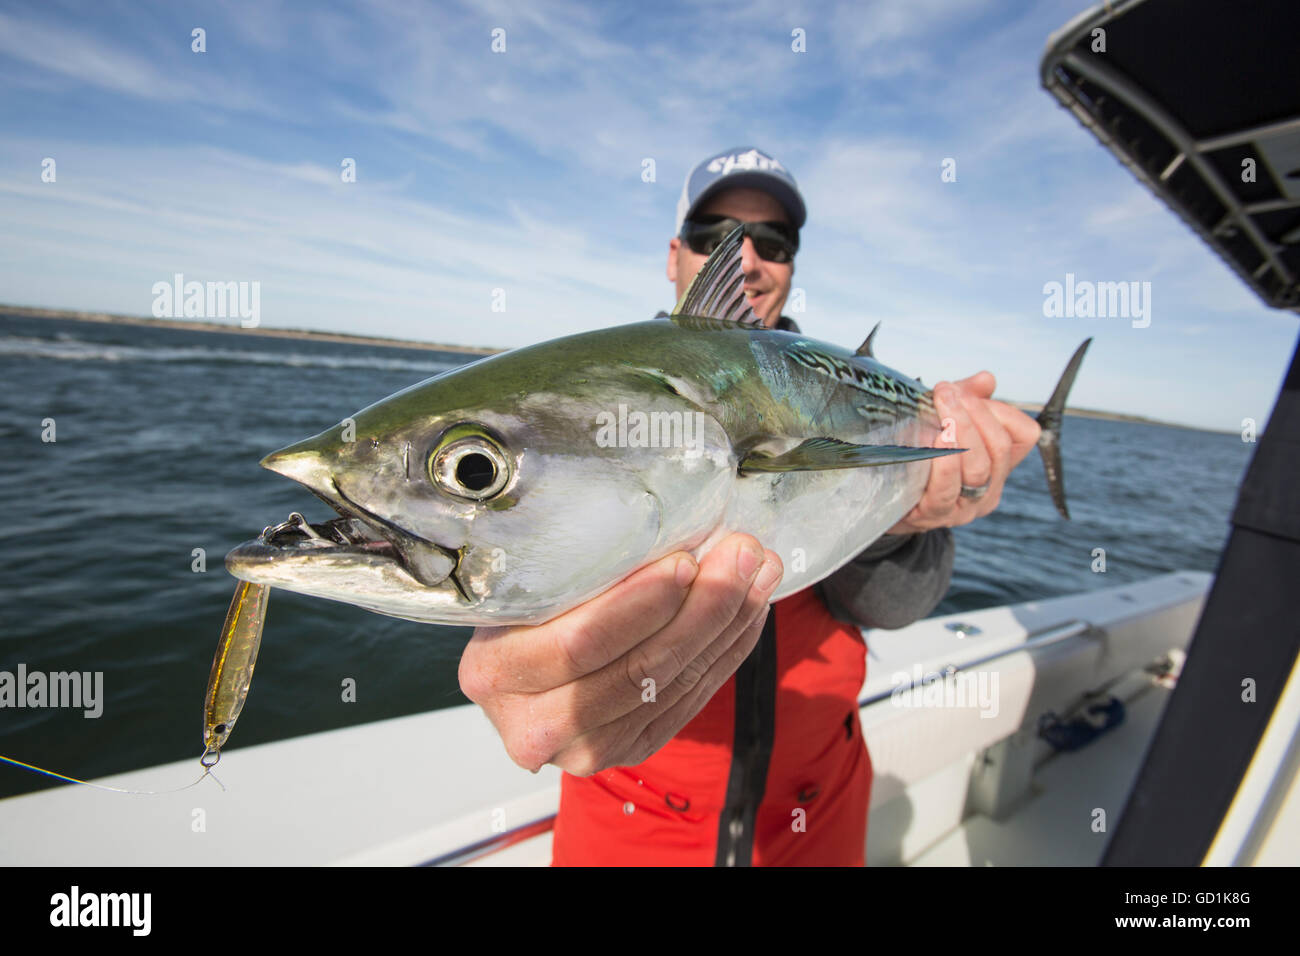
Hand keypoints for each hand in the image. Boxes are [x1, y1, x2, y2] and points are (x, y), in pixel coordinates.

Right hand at [458, 534, 783, 775]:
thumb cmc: (523, 608)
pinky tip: (748, 611)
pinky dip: (727, 651)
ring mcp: (586, 748)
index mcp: (496, 672)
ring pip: (673, 685)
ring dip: (728, 625)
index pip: (581, 643)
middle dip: (704, 606)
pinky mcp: (629, 751)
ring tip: (760, 571)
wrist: (519, 671)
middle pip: (639, 669)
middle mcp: (535, 725)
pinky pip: (690, 701)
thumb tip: (667, 520)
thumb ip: (576, 568)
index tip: (686, 558)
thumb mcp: (528, 583)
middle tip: (743, 553)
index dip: (641, 604)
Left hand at [887, 371, 1040, 533]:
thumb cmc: (918, 454)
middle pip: (999, 448)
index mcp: (998, 464)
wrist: (881, 498)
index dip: (1001, 411)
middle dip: (974, 413)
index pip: (1024, 435)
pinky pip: (947, 489)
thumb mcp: (942, 422)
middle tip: (946, 392)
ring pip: (979, 468)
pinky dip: (945, 462)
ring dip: (961, 431)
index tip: (966, 393)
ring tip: (941, 407)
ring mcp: (964, 507)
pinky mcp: (934, 515)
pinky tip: (935, 439)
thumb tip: (986, 379)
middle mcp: (989, 488)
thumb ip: (966, 399)